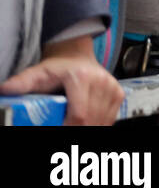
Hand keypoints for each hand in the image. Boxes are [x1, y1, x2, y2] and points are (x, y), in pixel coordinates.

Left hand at [0, 35, 122, 125]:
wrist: (76, 56)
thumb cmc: (57, 68)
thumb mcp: (38, 73)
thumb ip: (22, 82)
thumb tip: (5, 89)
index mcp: (81, 77)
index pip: (79, 114)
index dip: (69, 128)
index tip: (60, 130)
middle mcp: (101, 81)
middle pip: (91, 120)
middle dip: (78, 130)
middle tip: (65, 131)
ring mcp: (112, 87)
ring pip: (102, 121)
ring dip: (89, 128)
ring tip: (74, 125)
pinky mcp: (118, 93)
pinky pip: (110, 118)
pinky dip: (99, 124)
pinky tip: (88, 123)